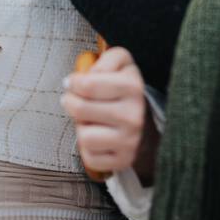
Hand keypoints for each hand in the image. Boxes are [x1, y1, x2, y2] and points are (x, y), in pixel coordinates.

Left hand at [60, 46, 145, 174]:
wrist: (148, 122)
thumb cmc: (125, 91)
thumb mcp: (122, 64)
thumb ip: (105, 59)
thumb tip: (84, 76)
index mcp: (133, 87)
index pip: (88, 85)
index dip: (73, 83)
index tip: (72, 83)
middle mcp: (134, 116)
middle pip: (81, 110)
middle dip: (71, 103)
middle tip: (75, 101)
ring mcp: (130, 141)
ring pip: (84, 136)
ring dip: (82, 128)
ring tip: (90, 121)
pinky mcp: (123, 161)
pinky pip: (90, 157)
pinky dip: (88, 148)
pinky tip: (98, 138)